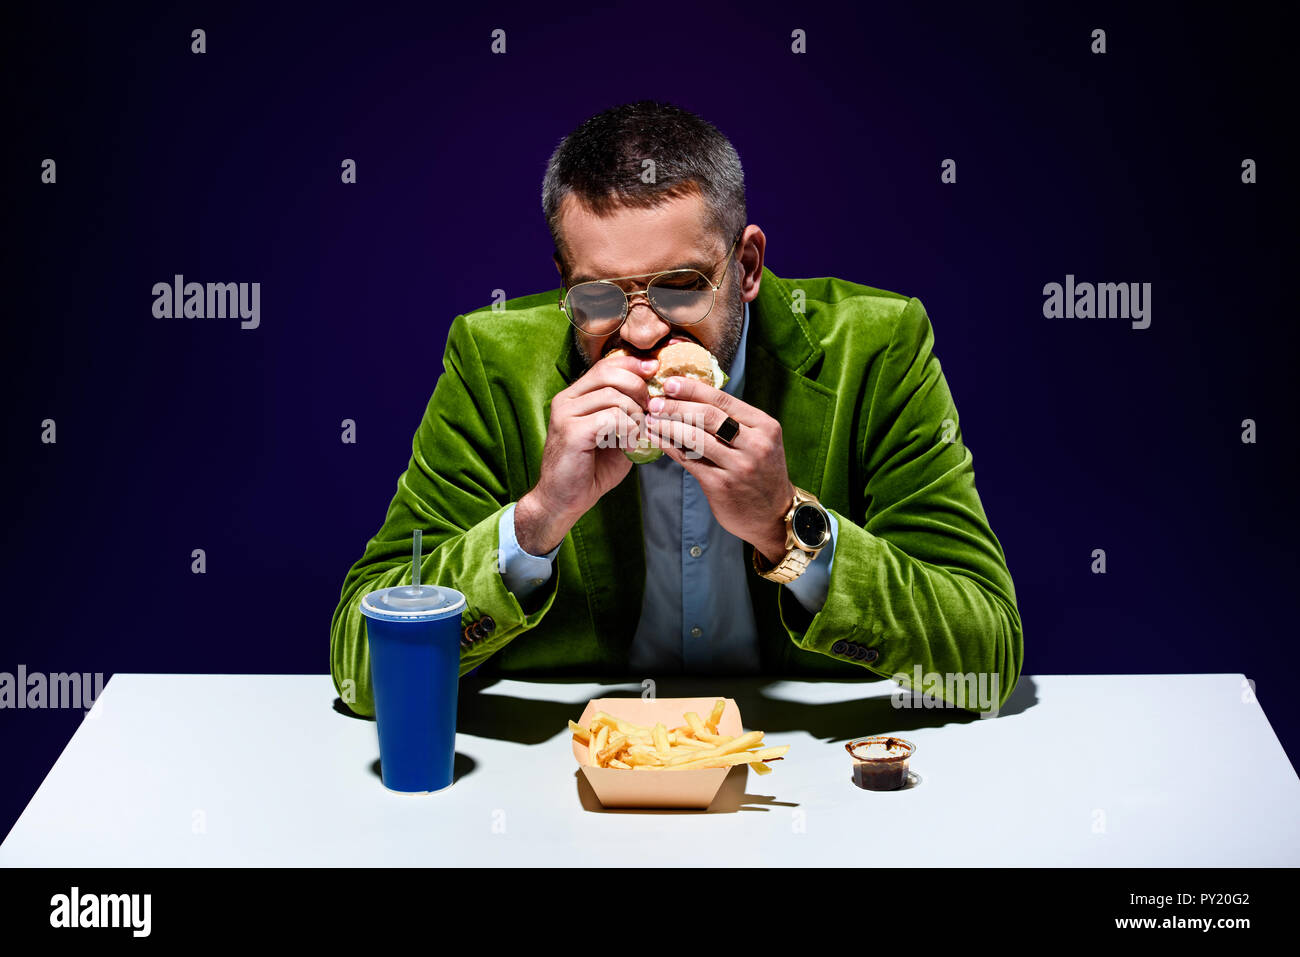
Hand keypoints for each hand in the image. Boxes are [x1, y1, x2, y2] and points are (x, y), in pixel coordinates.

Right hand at [517, 352, 656, 553]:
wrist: (563, 501)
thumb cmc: (591, 470)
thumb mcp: (614, 436)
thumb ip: (628, 414)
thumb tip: (657, 396)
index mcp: (574, 396)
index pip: (605, 365)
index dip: (632, 364)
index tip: (655, 371)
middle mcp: (566, 400)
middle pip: (610, 374)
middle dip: (638, 388)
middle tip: (650, 411)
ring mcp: (565, 415)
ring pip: (613, 396)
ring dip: (636, 415)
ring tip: (639, 434)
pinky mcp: (571, 432)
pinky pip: (611, 417)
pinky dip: (628, 430)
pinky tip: (630, 445)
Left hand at [643, 375, 794, 563]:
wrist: (774, 515)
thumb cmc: (761, 473)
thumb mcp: (760, 442)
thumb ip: (734, 422)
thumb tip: (691, 398)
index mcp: (764, 426)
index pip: (723, 400)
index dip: (693, 389)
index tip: (669, 383)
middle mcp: (754, 444)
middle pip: (708, 415)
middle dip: (675, 406)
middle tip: (653, 402)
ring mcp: (738, 466)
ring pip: (695, 437)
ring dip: (667, 426)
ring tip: (650, 420)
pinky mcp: (721, 485)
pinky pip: (689, 460)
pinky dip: (669, 447)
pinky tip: (657, 440)